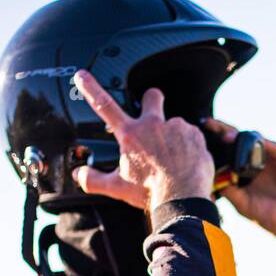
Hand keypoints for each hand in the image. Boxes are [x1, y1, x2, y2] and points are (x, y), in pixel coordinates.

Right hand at [71, 70, 213, 214]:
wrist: (183, 199)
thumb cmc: (151, 193)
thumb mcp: (118, 187)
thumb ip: (94, 179)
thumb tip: (79, 175)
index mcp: (130, 135)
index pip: (105, 106)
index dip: (91, 89)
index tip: (82, 75)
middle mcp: (153, 125)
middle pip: (151, 97)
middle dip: (151, 100)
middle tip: (152, 117)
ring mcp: (176, 127)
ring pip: (174, 124)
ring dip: (173, 135)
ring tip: (173, 158)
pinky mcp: (195, 135)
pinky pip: (192, 136)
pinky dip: (190, 147)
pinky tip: (186, 162)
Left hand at [203, 118, 275, 250]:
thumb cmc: (270, 218)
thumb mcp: (243, 205)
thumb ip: (229, 190)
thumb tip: (209, 175)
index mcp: (244, 173)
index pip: (227, 153)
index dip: (215, 143)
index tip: (200, 134)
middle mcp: (257, 164)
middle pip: (238, 142)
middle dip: (224, 131)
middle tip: (210, 124)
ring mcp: (273, 161)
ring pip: (256, 141)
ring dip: (242, 136)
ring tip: (228, 136)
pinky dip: (265, 143)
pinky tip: (255, 141)